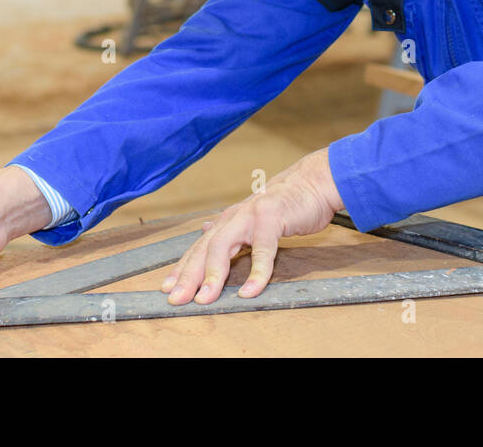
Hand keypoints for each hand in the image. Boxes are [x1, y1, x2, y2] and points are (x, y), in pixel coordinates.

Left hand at [160, 149, 344, 304]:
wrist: (314, 183)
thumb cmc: (287, 204)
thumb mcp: (253, 216)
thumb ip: (231, 227)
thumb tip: (206, 230)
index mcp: (229, 220)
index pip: (200, 247)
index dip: (182, 268)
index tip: (167, 289)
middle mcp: (234, 217)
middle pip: (204, 249)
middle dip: (189, 275)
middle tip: (177, 299)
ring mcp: (252, 217)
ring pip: (224, 247)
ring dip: (213, 275)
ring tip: (205, 299)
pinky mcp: (272, 219)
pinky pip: (262, 250)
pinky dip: (256, 273)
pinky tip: (249, 292)